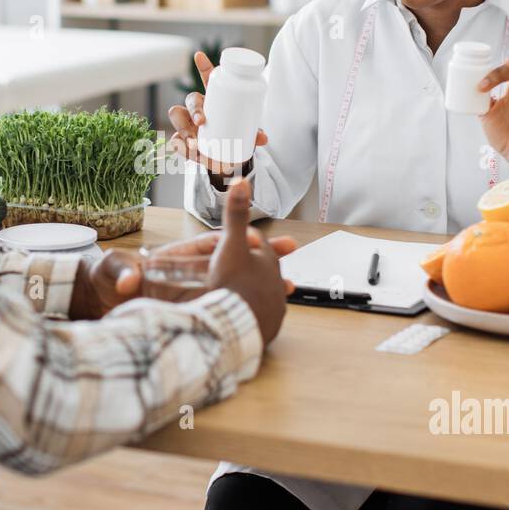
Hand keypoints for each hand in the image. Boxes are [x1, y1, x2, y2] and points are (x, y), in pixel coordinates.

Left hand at [68, 227, 298, 319]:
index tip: (253, 240)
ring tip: (291, 286)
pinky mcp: (197, 309)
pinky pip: (228, 305)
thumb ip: (119, 271)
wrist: (101, 303)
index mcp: (176, 255)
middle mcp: (189, 271)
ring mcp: (196, 290)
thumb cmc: (107, 281)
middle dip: (262, 255)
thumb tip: (128, 278)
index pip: (210, 244)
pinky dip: (250, 307)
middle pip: (232, 259)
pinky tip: (269, 312)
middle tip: (290, 247)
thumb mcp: (111, 271)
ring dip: (263, 282)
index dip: (233, 241)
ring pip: (236, 282)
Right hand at [167, 51, 267, 177]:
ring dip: (183, 126)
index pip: (208, 79)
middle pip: (191, 99)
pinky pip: (175, 138)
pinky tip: (186, 149)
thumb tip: (264, 138)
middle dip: (194, 108)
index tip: (199, 56)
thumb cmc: (235, 140)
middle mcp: (199, 108)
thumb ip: (253, 135)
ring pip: (176, 115)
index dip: (203, 67)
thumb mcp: (246, 135)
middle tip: (202, 121)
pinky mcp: (182, 140)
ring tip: (194, 141)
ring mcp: (188, 123)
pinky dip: (180, 144)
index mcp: (214, 100)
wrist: (225, 160)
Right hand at [204, 178, 288, 345]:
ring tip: (259, 290)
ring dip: (262, 289)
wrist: (232, 327)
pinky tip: (252, 314)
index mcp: (267, 261)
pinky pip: (262, 315)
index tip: (250, 238)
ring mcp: (272, 307)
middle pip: (266, 269)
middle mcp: (274, 283)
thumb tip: (242, 182)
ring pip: (266, 292)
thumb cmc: (232, 285)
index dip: (250, 240)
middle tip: (278, 256)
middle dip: (265, 263)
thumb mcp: (230, 244)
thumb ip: (236, 214)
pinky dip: (257, 311)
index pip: (260, 245)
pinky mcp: (266, 327)